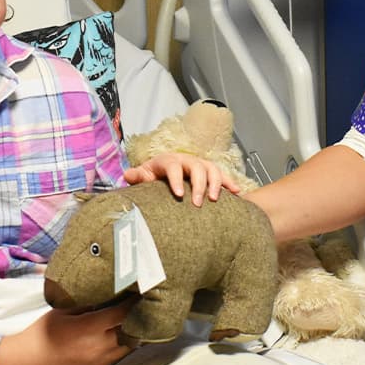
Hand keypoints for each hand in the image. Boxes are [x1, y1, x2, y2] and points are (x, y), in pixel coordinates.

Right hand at [0, 300, 135, 364]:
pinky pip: (118, 354)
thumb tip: (107, 296)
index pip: (122, 313)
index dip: (133, 302)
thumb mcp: (65, 310)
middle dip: (137, 317)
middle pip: (131, 330)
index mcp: (91, 327)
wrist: (30, 360)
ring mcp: (100, 360)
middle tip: (142, 304)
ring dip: (133, 332)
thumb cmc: (43, 331)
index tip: (140, 291)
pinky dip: (124, 343)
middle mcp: (100, 346)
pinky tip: (122, 333)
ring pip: (129, 345)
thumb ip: (88, 303)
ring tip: (135, 318)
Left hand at [122, 152, 240, 205]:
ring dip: (216, 183)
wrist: (166, 170)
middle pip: (196, 167)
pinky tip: (237, 192)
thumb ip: (137, 176)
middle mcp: (186, 160)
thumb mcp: (145, 175)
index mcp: (169, 160)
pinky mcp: (210, 172)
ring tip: (215, 200)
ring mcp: (200, 165)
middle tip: (197, 204)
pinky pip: (223, 175)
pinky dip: (230, 182)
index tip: (179, 195)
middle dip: (198, 185)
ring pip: (212, 169)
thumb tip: (128, 175)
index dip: (176, 179)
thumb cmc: (154, 176)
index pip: (173, 167)